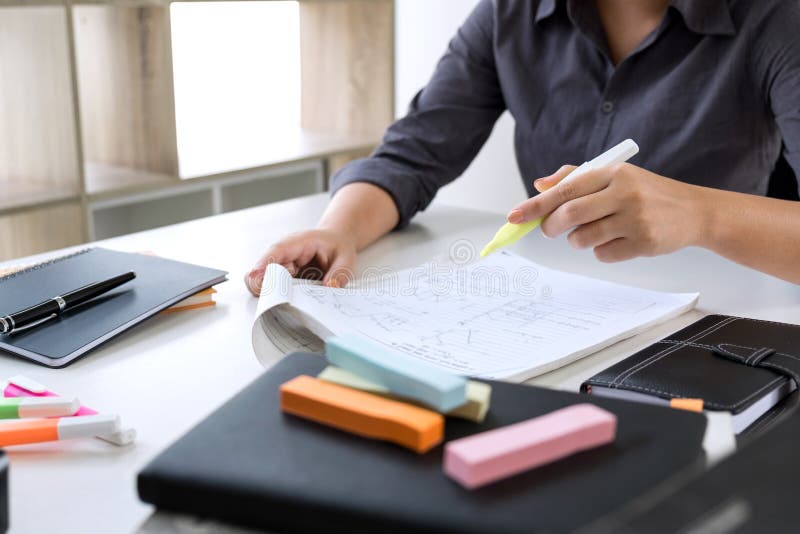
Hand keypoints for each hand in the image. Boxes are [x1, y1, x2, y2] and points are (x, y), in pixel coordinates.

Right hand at [245, 229, 356, 295]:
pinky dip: (282, 296)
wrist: (335, 242)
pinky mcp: (283, 277)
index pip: (277, 251)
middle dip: (267, 284)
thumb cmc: (337, 247)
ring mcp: (282, 265)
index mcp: (298, 242)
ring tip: (297, 294)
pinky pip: (276, 288)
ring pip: (266, 280)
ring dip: (277, 292)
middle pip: (264, 268)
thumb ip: (340, 273)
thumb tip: (329, 288)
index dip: (264, 263)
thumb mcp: (346, 258)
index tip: (255, 276)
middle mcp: (285, 253)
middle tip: (282, 297)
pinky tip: (295, 298)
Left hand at [507, 163, 706, 261]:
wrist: (694, 211)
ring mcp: (636, 219)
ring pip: (583, 238)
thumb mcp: (615, 176)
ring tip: (593, 232)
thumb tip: (539, 186)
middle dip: (551, 226)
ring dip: (578, 240)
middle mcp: (625, 193)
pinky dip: (601, 251)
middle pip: (570, 214)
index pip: (565, 189)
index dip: (536, 205)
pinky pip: (603, 255)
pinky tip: (618, 241)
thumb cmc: (647, 192)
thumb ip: (575, 178)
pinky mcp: (645, 243)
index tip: (513, 216)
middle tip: (550, 230)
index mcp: (614, 172)